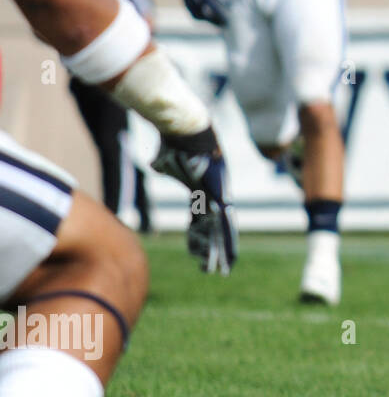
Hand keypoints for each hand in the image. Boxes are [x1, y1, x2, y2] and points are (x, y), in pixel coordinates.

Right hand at [152, 128, 237, 274]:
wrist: (186, 127)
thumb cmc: (174, 140)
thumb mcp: (167, 159)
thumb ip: (165, 165)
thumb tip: (157, 164)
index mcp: (201, 191)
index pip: (201, 220)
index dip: (201, 237)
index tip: (198, 254)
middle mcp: (213, 195)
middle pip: (214, 228)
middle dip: (216, 249)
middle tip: (221, 270)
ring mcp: (218, 193)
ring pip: (221, 227)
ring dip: (220, 249)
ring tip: (222, 268)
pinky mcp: (220, 190)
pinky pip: (221, 218)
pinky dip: (221, 236)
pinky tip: (223, 251)